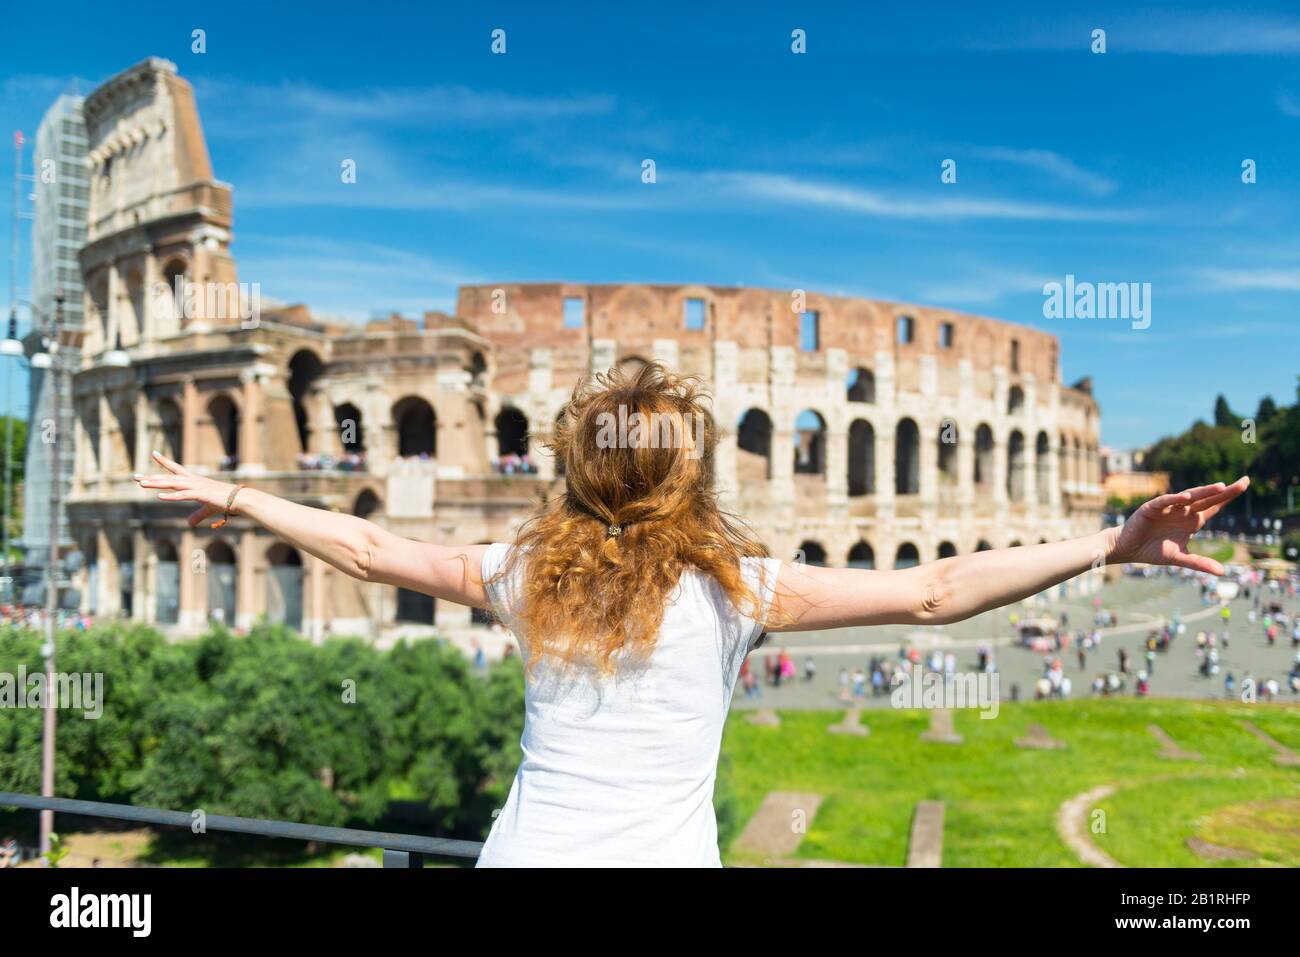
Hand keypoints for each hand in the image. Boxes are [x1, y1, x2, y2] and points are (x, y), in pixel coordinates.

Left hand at [134, 451, 239, 526]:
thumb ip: (197, 516)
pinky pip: (183, 495)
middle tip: (134, 476)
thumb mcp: (208, 509)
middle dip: (151, 476)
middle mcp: (193, 481)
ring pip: (172, 484)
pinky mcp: (200, 495)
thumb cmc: (226, 502)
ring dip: (156, 484)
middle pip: (168, 477)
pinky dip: (171, 496)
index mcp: (194, 481)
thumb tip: (189, 524)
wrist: (240, 499)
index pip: (176, 469)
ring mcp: (196, 487)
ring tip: (141, 484)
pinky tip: (160, 496)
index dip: (164, 462)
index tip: (153, 454)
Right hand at [1108, 477, 1248, 574]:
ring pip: (1189, 497)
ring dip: (1204, 491)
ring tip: (1221, 487)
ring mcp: (1168, 508)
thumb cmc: (1152, 550)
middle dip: (1225, 491)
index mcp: (1192, 520)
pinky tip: (1187, 497)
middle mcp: (1183, 511)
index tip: (1245, 484)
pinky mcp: (1151, 508)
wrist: (1126, 549)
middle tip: (1245, 482)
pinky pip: (1165, 502)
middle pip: (1208, 498)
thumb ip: (1199, 562)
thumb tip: (1222, 572)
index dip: (1229, 496)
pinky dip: (1175, 499)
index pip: (1215, 506)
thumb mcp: (1180, 558)